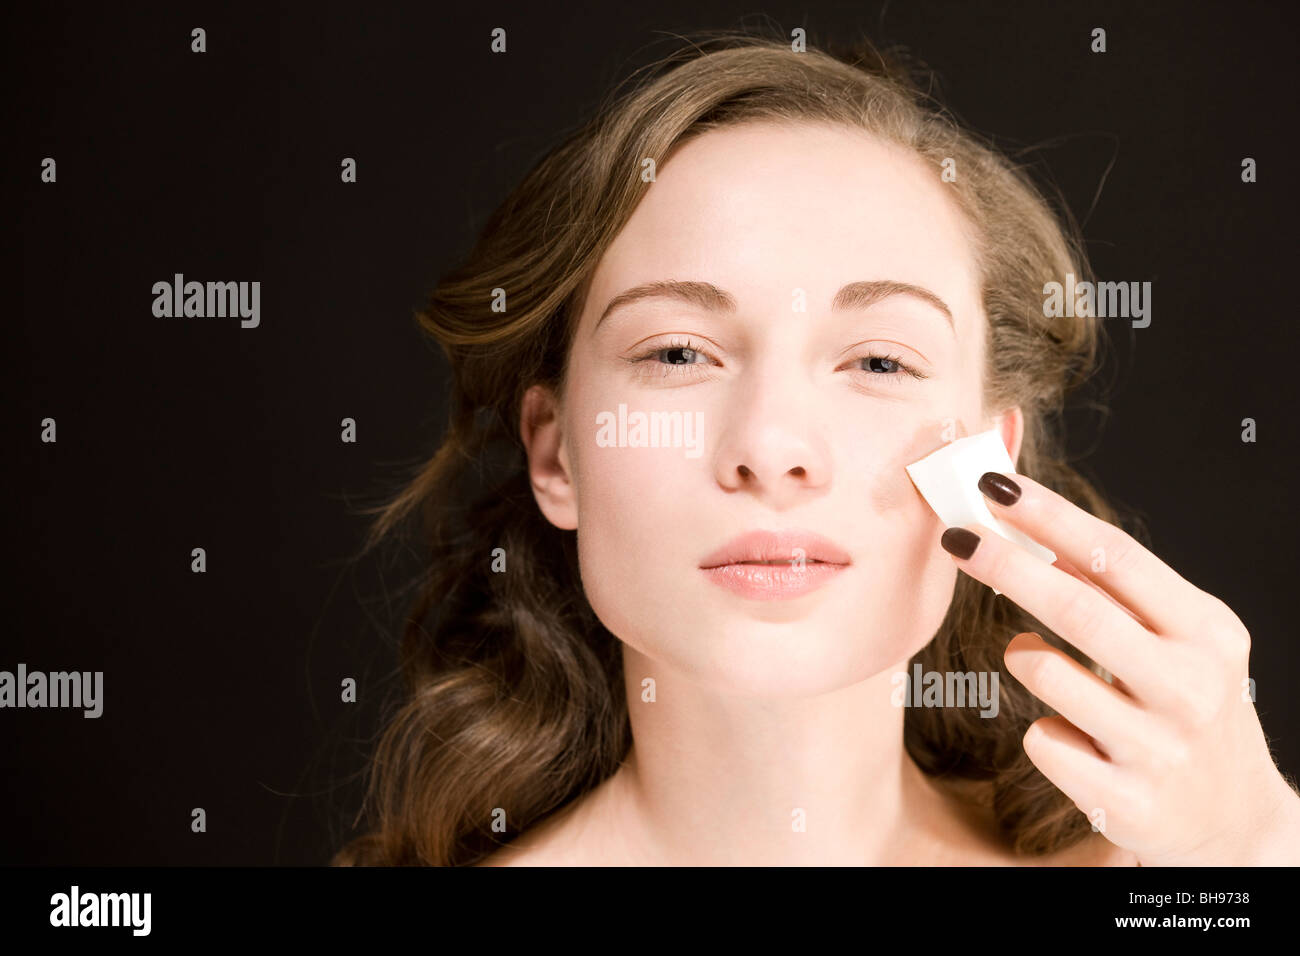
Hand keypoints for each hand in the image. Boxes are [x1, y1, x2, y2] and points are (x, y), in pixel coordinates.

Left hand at [938, 471, 1299, 865]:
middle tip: (955, 537)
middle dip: (1006, 564)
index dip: (1051, 518)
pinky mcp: (1126, 801)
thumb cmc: (1188, 708)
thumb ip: (1120, 592)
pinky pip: (1042, 741)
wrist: (1234, 821)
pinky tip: (1078, 742)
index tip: (995, 486)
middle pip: (1076, 607)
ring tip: (1041, 663)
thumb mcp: (1181, 642)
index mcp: (1208, 632)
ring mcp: (1160, 748)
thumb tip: (1036, 531)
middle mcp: (1191, 686)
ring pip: (1044, 672)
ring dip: (1023, 656)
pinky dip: (1044, 731)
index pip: (1119, 557)